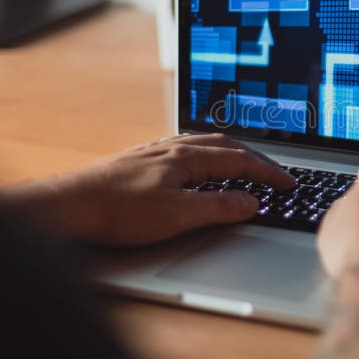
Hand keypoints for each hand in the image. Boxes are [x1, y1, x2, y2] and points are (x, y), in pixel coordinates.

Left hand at [0, 134, 294, 245]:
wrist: (70, 205)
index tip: (288, 183)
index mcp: (188, 158)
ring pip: (207, 144)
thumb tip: (251, 202)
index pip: (240, 160)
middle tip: (276, 173)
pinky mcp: (143, 160)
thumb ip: (218, 207)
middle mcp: (175, 147)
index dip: (268, 172)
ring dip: (234, 153)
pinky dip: (210, 154)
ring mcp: (158, 151)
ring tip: (247, 164)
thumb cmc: (119, 210)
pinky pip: (188, 148)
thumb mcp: (177, 215)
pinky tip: (202, 163)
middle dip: (257, 158)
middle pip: (227, 145)